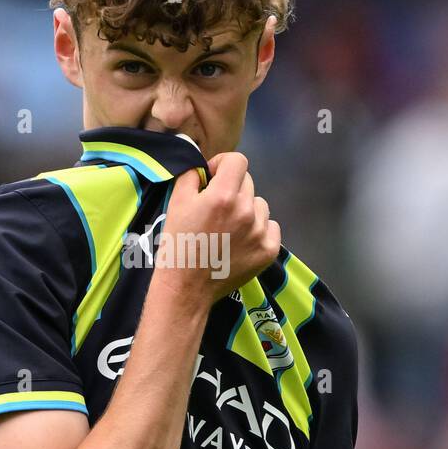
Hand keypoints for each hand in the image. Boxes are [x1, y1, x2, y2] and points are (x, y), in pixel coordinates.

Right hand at [155, 150, 280, 306]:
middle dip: (232, 188)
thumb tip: (203, 164)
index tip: (213, 178)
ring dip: (246, 209)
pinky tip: (241, 241)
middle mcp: (246, 211)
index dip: (223, 164)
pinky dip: (258, 230)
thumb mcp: (176, 202)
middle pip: (248, 182)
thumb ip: (192, 175)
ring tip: (229, 227)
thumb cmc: (178, 244)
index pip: (238, 161)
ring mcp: (260, 232)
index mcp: (223, 196)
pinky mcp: (269, 251)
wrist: (187, 288)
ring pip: (259, 205)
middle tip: (216, 208)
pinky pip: (271, 227)